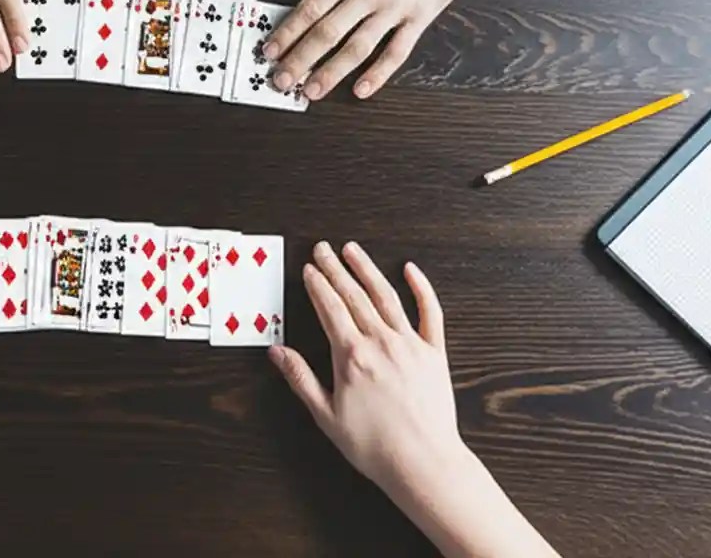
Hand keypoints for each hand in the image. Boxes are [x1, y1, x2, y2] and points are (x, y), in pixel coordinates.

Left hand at [264, 0, 514, 100]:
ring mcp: (396, 7)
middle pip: (327, 33)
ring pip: (358, 47)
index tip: (269, 51)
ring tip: (311, 92)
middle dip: (300, 60)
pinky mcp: (420, 17)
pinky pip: (398, 51)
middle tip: (280, 81)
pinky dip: (380, 74)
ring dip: (332, 73)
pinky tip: (361, 90)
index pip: (309, 8)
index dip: (287, 33)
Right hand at [270, 242, 462, 493]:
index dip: (316, 285)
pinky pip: (430, 311)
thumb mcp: (326, 416)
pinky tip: (410, 269)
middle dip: (335, 269)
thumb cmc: (373, 445)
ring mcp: (410, 344)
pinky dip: (421, 287)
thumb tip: (276, 352)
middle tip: (323, 248)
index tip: (308, 268)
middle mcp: (380, 342)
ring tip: (353, 250)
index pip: (329, 308)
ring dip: (367, 269)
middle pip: (353, 295)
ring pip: (385, 296)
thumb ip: (301, 379)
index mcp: (351, 356)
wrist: (423, 462)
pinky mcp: (434, 352)